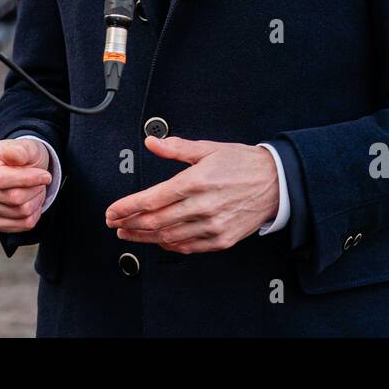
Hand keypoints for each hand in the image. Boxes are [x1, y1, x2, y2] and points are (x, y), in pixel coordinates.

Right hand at [0, 138, 51, 232]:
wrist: (22, 169)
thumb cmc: (23, 156)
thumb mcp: (26, 146)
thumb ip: (20, 150)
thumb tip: (12, 155)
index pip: (0, 179)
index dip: (27, 179)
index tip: (46, 176)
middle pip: (12, 198)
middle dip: (35, 189)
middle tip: (42, 181)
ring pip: (19, 212)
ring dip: (35, 201)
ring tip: (35, 189)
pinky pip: (18, 226)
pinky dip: (32, 215)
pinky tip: (31, 202)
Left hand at [105, 136, 279, 253]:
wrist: (276, 183)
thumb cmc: (243, 164)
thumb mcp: (209, 148)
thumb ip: (176, 148)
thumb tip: (152, 142)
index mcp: (196, 181)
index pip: (151, 199)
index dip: (127, 207)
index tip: (112, 211)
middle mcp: (202, 206)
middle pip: (155, 221)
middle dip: (129, 224)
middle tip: (114, 223)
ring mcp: (212, 225)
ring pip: (168, 236)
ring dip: (144, 236)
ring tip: (129, 233)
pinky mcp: (221, 239)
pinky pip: (188, 246)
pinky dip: (168, 244)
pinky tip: (158, 240)